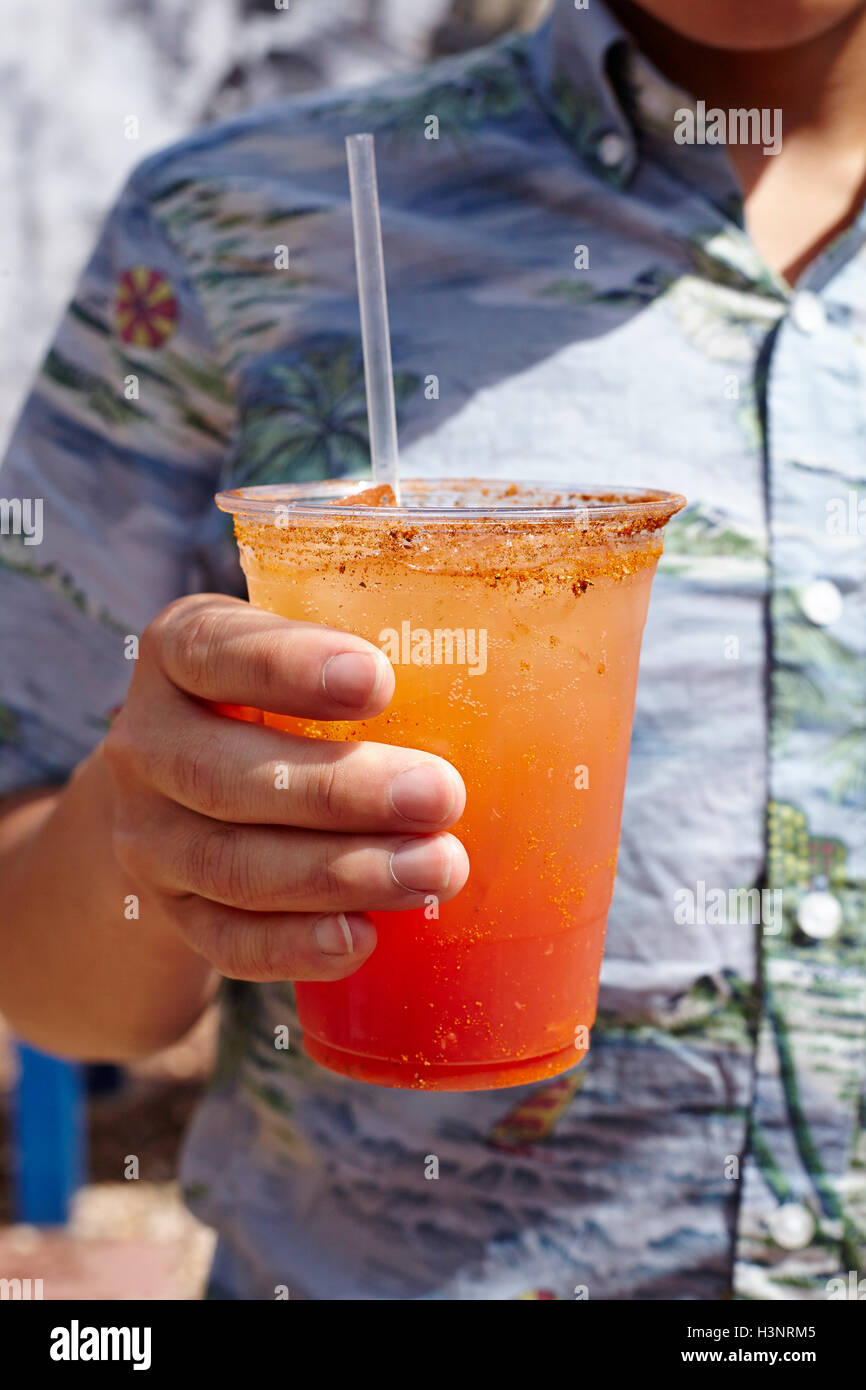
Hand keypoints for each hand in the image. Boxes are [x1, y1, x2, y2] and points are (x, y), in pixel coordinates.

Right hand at [103, 594, 467, 981]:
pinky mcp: (171, 910)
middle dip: (340, 791)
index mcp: (178, 656)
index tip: (378, 679)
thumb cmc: (284, 708)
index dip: (288, 666)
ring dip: (339, 873)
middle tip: (441, 796)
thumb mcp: (301, 661)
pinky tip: (361, 940)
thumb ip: (370, 661)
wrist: (188, 798)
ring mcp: (148, 835)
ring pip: (230, 864)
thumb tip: (530, 686)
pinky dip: (293, 946)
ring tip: (435, 871)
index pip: (212, 651)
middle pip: (224, 774)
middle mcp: (145, 743)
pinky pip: (223, 941)